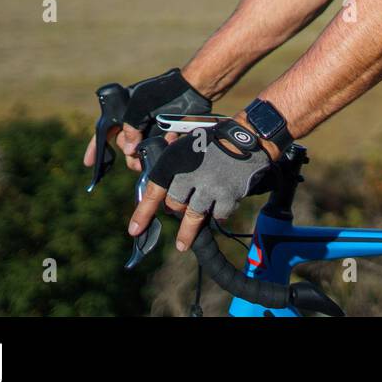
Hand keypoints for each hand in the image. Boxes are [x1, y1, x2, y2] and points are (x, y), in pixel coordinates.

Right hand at [82, 68, 211, 173]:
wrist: (194, 90)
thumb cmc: (165, 92)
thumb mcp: (141, 105)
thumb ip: (130, 126)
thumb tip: (129, 151)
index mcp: (125, 113)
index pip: (105, 132)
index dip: (96, 148)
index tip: (88, 163)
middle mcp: (137, 124)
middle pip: (124, 147)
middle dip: (129, 154)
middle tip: (136, 155)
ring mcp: (152, 132)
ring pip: (141, 154)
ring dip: (144, 156)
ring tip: (153, 151)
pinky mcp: (167, 138)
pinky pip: (159, 152)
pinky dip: (162, 151)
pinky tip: (170, 140)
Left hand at [128, 121, 272, 250]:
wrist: (247, 136)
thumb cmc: (214, 140)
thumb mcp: (186, 145)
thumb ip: (174, 165)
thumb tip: (164, 187)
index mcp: (176, 162)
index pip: (154, 192)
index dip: (143, 214)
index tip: (134, 230)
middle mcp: (190, 176)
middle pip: (175, 205)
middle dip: (176, 208)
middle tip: (179, 209)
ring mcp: (210, 187)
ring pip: (193, 216)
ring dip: (188, 231)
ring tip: (182, 245)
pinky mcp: (228, 195)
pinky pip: (218, 214)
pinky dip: (217, 215)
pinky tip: (218, 211)